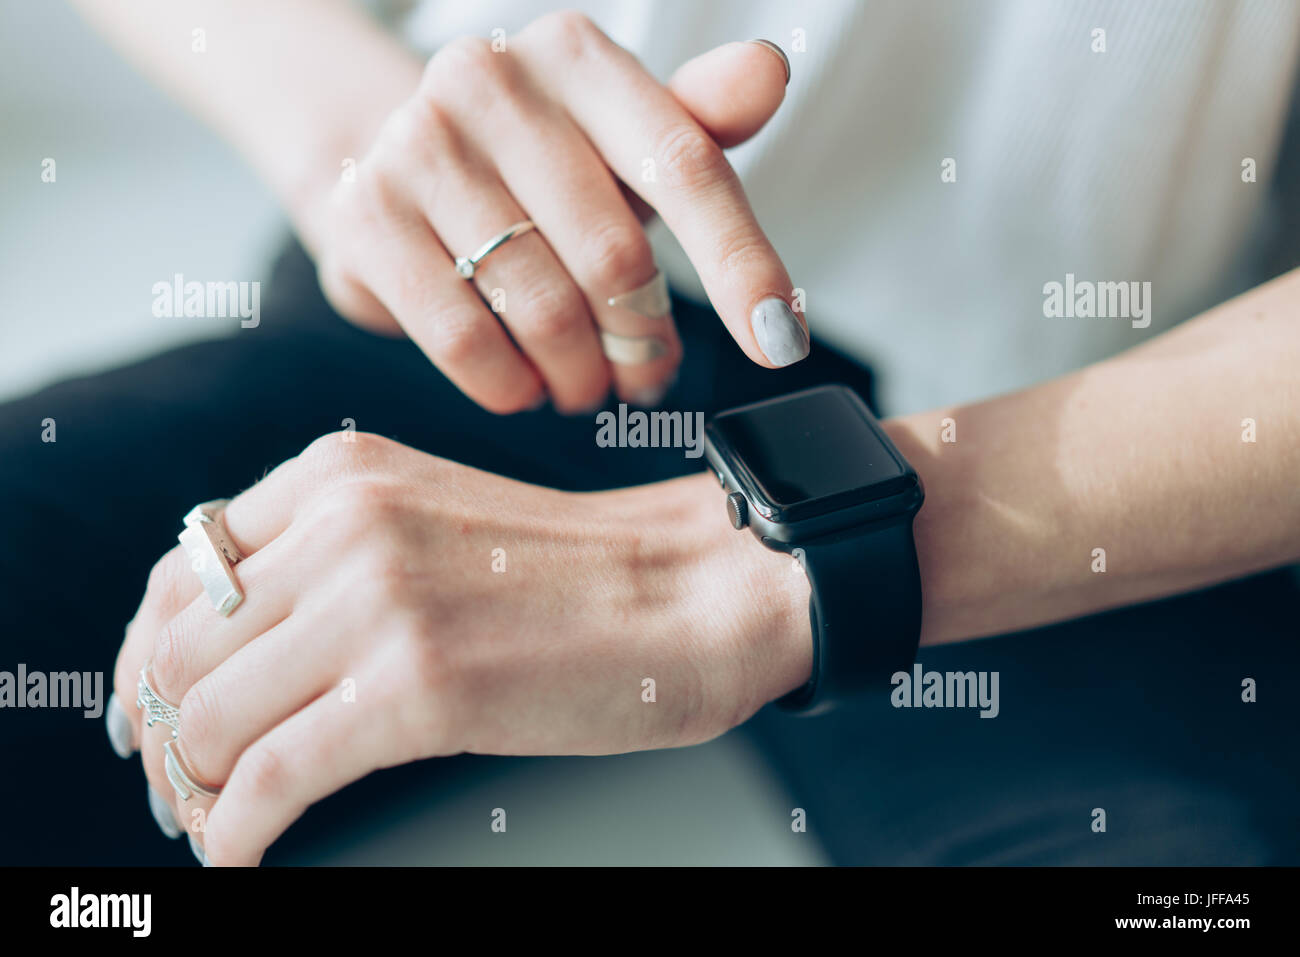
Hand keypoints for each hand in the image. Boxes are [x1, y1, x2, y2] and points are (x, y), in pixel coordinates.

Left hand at [110, 432, 811, 864]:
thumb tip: (229, 655)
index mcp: (340, 473)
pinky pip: (272, 777)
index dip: (150, 657)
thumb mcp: (429, 523)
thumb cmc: (580, 573)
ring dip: (194, 791)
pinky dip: (235, 830)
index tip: (155, 713)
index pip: (183, 572)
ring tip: (218, 822)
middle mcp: (344, 523)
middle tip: (181, 788)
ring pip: (210, 718)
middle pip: (178, 650)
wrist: (699, 590)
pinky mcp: (416, 687)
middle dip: (162, 737)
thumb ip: (328, 563)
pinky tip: (242, 853)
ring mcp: (378, 602)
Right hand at [314, 12, 807, 414]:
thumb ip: (698, 124)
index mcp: (575, 54)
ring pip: (545, 309)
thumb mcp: (621, 142)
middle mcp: (488, 81)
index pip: (684, 166)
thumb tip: (768, 73)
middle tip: (647, 376)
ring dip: (583, 375)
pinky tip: (525, 386)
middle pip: (616, 256)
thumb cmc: (540, 165)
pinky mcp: (365, 217)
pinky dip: (511, 386)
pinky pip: (466, 339)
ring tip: (587, 383)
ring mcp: (417, 146)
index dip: (741, 263)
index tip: (779, 342)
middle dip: (645, 343)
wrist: (398, 166)